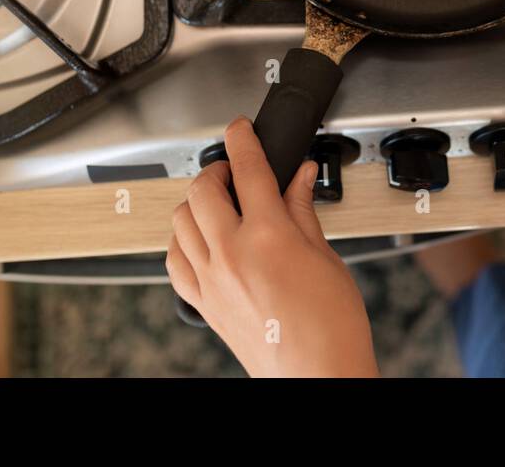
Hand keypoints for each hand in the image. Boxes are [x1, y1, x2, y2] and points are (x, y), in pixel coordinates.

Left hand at [166, 117, 378, 376]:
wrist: (318, 376)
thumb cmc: (330, 327)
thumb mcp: (326, 257)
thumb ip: (303, 210)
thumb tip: (299, 178)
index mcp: (269, 236)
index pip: (247, 168)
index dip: (242, 139)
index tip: (239, 127)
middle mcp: (232, 254)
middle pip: (202, 189)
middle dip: (217, 170)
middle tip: (234, 171)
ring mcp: (212, 280)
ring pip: (180, 221)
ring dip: (196, 203)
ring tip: (219, 203)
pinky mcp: (203, 303)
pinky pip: (174, 260)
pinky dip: (182, 241)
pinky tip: (201, 240)